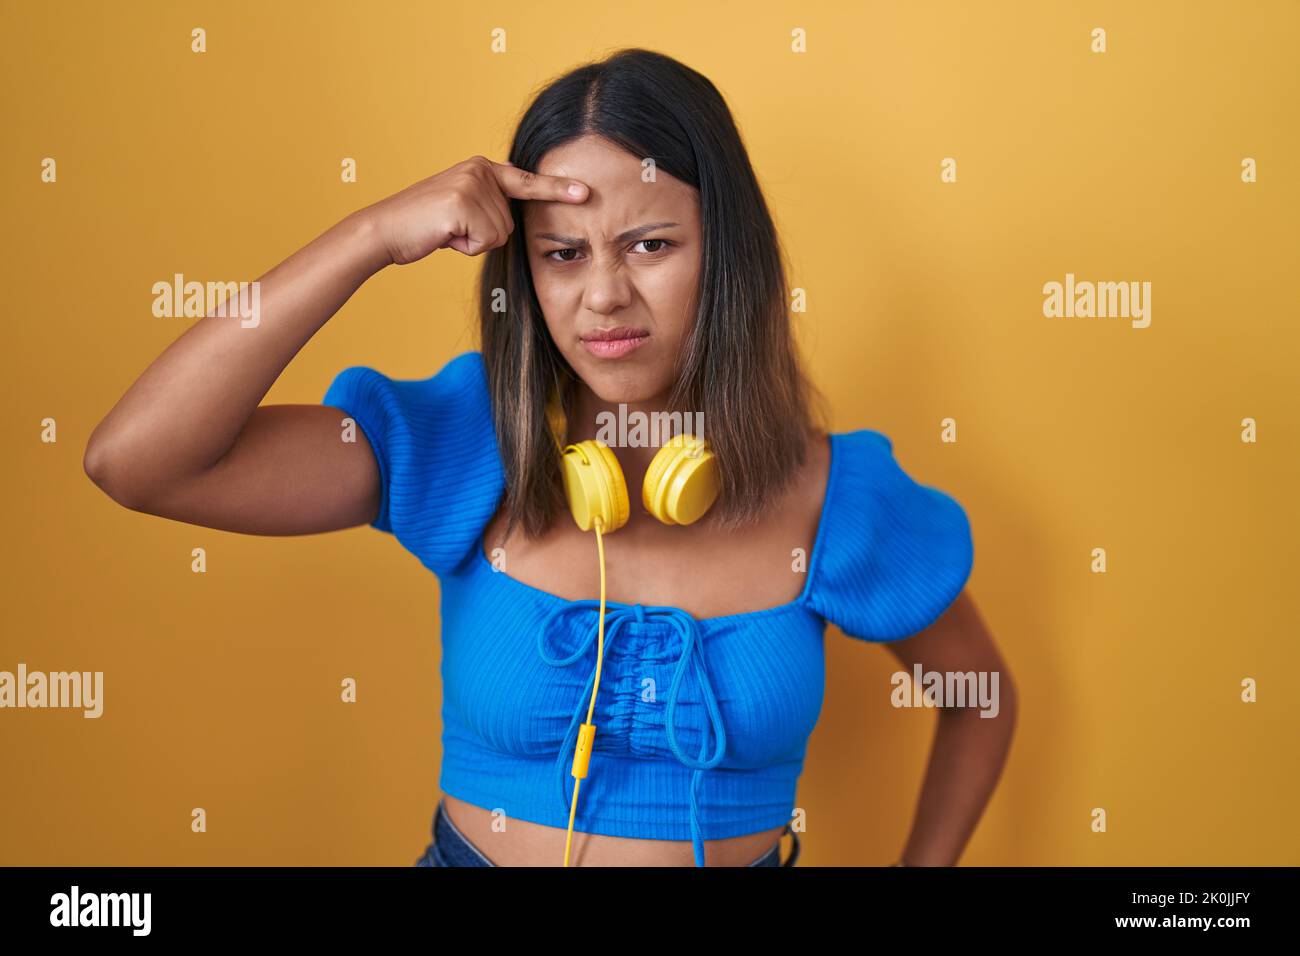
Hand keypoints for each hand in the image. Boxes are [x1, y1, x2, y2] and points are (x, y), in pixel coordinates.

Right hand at [360, 156, 590, 265]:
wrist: (385, 230)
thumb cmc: (424, 226)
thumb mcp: (461, 207)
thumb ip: (488, 204)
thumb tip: (513, 209)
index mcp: (482, 168)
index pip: (526, 182)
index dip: (557, 189)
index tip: (585, 192)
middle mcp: (480, 170)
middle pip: (510, 223)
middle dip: (483, 236)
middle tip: (452, 229)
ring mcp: (472, 185)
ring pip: (500, 234)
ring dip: (474, 242)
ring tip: (446, 231)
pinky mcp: (464, 203)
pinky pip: (486, 241)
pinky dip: (466, 247)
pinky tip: (444, 234)